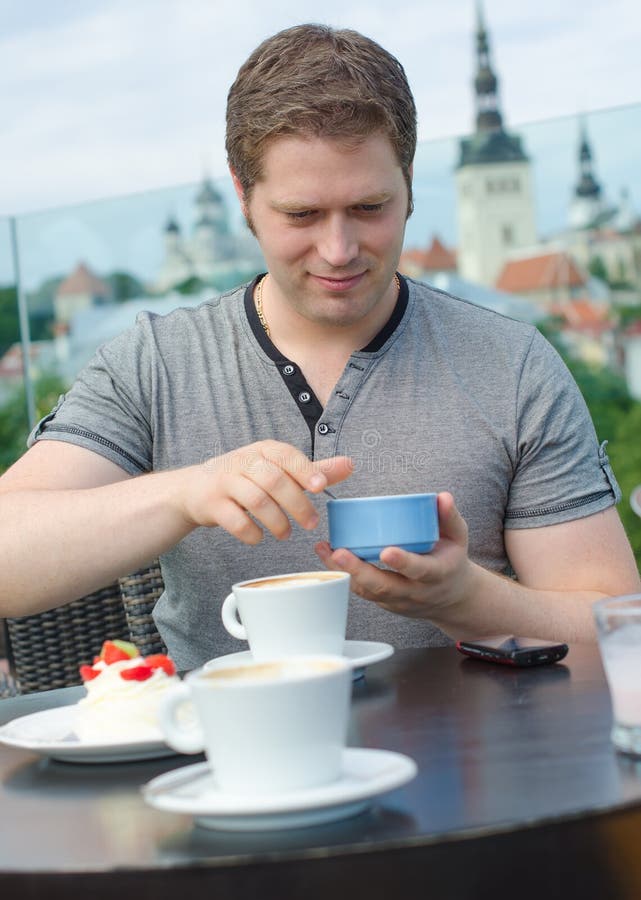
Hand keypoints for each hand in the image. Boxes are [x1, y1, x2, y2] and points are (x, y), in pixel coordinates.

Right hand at [181, 440, 352, 544]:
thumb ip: (312, 470)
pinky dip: (251, 533)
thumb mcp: (278, 470)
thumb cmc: (246, 478)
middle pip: (274, 480)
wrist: (195, 489)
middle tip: (311, 523)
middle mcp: (243, 462)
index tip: (320, 486)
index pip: (286, 455)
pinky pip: (234, 521)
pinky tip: (259, 538)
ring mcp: (225, 482)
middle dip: (296, 504)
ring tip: (286, 534)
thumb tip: (349, 465)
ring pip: (256, 501)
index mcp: (263, 450)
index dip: (303, 469)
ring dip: (276, 521)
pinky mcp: (211, 504)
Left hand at [315, 492, 472, 619]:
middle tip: (340, 553)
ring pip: (368, 591)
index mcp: (436, 574)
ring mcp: (398, 600)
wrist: (452, 598)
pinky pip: (363, 591)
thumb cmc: (451, 561)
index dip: (403, 562)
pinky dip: (344, 575)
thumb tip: (442, 497)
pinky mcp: (385, 603)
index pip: (420, 570)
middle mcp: (415, 591)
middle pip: (385, 586)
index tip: (386, 552)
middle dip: (360, 571)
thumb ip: (449, 517)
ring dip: (344, 572)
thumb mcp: (458, 538)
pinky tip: (329, 557)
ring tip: (326, 550)